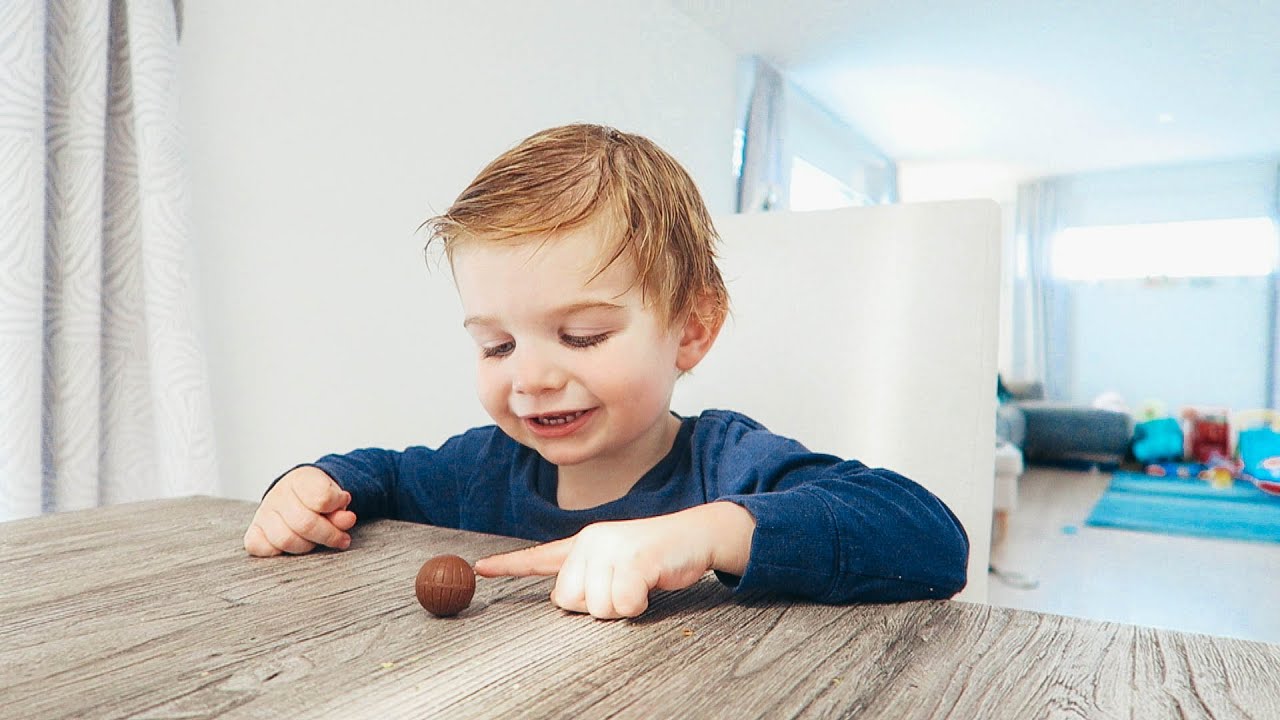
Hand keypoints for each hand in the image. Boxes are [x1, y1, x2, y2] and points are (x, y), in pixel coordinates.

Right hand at [243, 466, 356, 555]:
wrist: (297, 492)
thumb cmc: (318, 497)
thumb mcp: (335, 497)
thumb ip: (341, 509)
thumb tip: (347, 520)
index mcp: (301, 479)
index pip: (322, 498)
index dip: (337, 505)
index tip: (343, 504)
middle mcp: (278, 494)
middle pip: (305, 524)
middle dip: (329, 536)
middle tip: (341, 538)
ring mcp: (263, 513)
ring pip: (285, 540)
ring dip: (308, 546)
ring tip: (318, 540)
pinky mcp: (254, 531)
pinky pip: (260, 547)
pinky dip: (278, 552)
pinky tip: (294, 544)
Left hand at [474, 502, 754, 618]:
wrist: (696, 535)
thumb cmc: (656, 558)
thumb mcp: (617, 564)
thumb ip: (590, 578)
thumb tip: (566, 600)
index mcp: (583, 543)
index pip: (541, 557)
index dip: (510, 565)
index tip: (482, 568)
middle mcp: (591, 541)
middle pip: (569, 601)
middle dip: (596, 607)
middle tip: (623, 587)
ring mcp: (612, 548)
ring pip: (597, 608)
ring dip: (622, 607)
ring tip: (639, 584)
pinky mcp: (635, 558)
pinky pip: (623, 604)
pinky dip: (638, 605)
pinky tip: (649, 587)